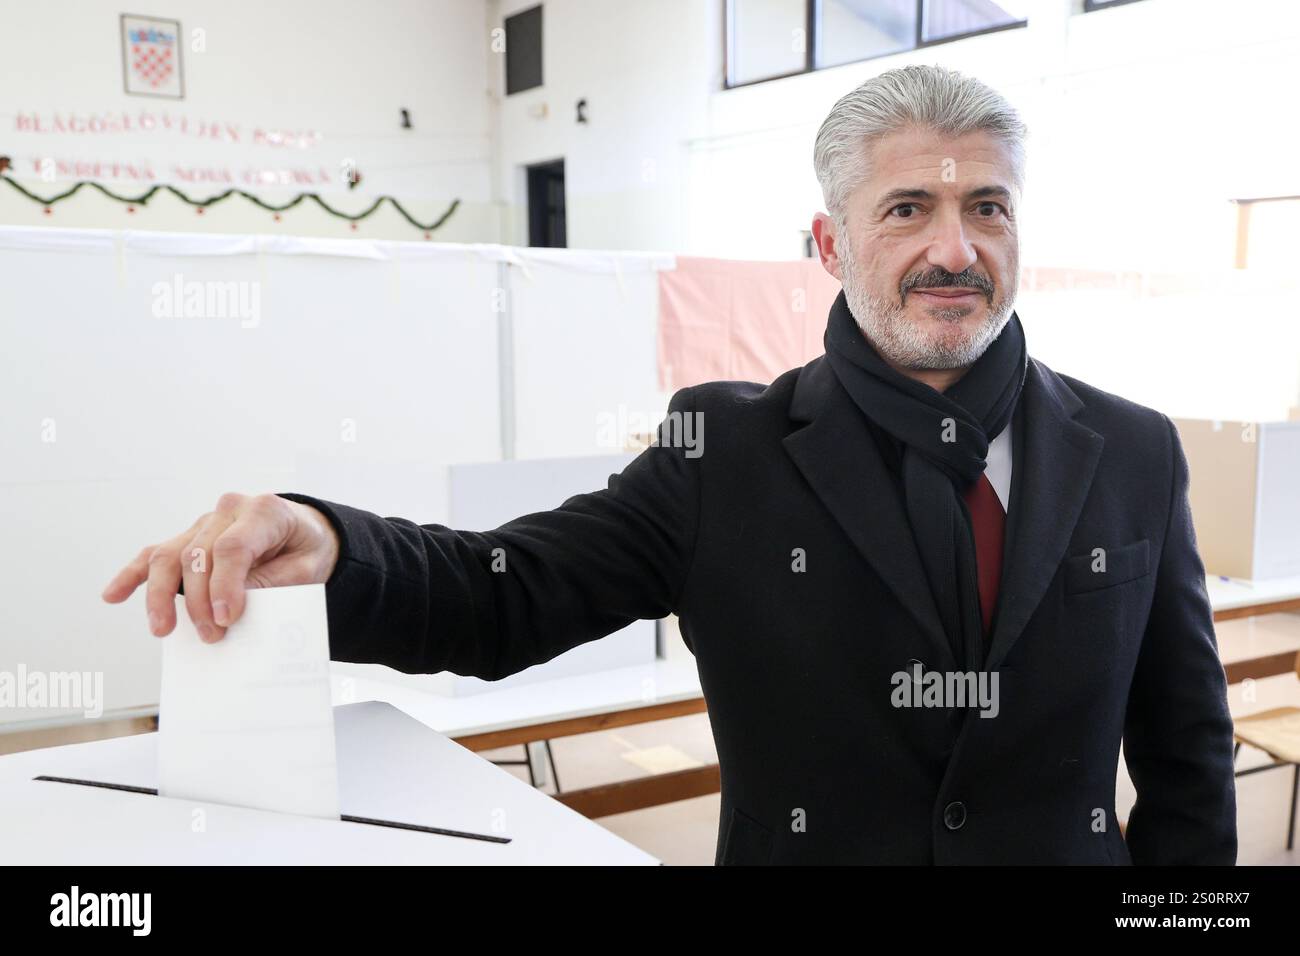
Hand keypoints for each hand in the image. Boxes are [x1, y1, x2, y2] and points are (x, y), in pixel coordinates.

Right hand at [101, 493, 339, 641]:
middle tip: (211, 635)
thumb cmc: (307, 549)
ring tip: (162, 629)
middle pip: (198, 554)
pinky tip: (113, 595)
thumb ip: (273, 582)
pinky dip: (132, 574)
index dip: (225, 585)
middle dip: (200, 600)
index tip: (227, 618)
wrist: (307, 533)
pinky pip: (155, 554)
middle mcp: (229, 511)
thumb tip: (231, 605)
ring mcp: (205, 523)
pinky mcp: (189, 538)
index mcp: (264, 511)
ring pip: (170, 554)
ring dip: (161, 594)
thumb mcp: (307, 567)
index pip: (233, 547)